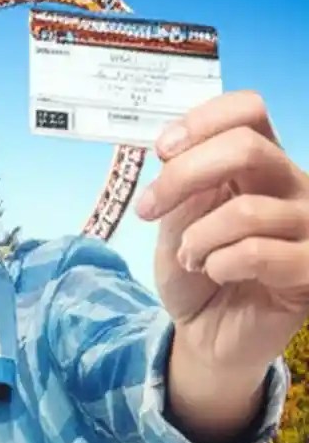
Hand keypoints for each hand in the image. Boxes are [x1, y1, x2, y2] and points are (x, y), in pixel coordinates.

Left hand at [136, 90, 308, 372]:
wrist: (206, 332)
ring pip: (246, 210)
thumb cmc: (195, 270)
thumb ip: (182, 187)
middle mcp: (291, 185)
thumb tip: (179, 158)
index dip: (202, 121)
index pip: (249, 111)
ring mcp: (308, 226)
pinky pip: (258, 253)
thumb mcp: (175, 222)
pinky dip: (219, 263)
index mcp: (260, 163)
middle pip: (246, 148)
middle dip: (182, 177)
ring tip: (190, 256)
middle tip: (148, 209)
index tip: (162, 151)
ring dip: (197, 238)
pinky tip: (216, 273)